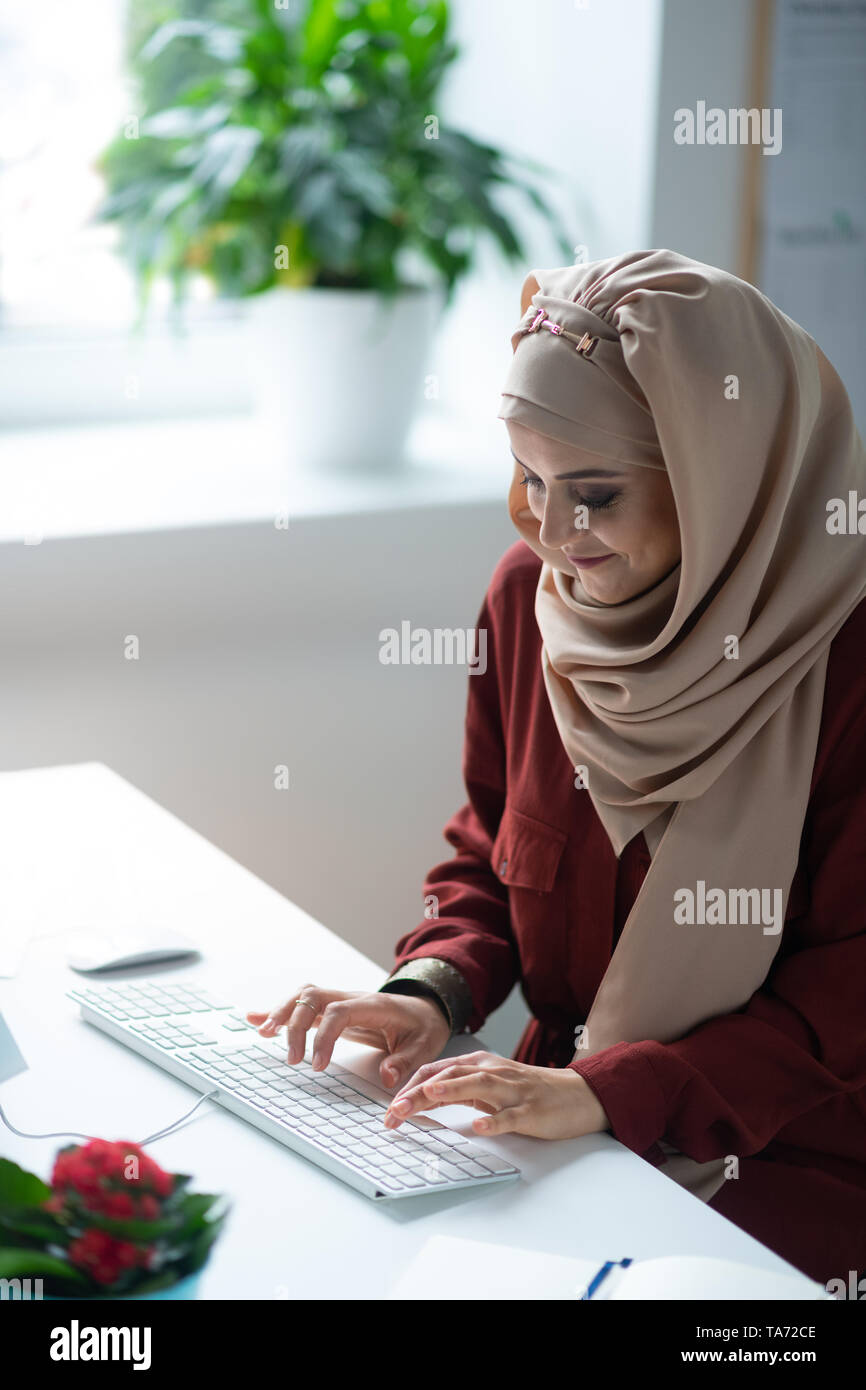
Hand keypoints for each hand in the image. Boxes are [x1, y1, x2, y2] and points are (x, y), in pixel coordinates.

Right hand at [246, 985, 450, 1090]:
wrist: (424, 1008)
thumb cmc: (422, 1027)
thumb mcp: (425, 1046)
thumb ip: (407, 1061)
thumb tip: (388, 1077)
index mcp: (373, 1005)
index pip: (338, 1012)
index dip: (323, 1036)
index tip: (317, 1066)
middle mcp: (351, 998)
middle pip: (313, 997)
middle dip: (295, 1025)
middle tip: (293, 1060)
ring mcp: (339, 1001)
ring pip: (303, 996)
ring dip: (281, 1012)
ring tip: (263, 1034)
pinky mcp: (331, 1010)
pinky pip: (301, 1004)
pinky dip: (277, 1010)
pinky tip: (254, 1018)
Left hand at [383, 1051, 610, 1140]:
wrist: (578, 1094)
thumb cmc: (529, 1091)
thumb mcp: (489, 1086)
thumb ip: (458, 1089)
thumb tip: (421, 1099)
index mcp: (480, 1065)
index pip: (438, 1070)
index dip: (411, 1087)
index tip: (390, 1109)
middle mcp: (494, 1072)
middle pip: (452, 1076)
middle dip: (420, 1092)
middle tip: (395, 1110)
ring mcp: (513, 1091)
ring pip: (480, 1086)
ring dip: (453, 1089)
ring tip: (429, 1095)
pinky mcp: (531, 1111)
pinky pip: (511, 1115)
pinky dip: (495, 1119)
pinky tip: (480, 1125)